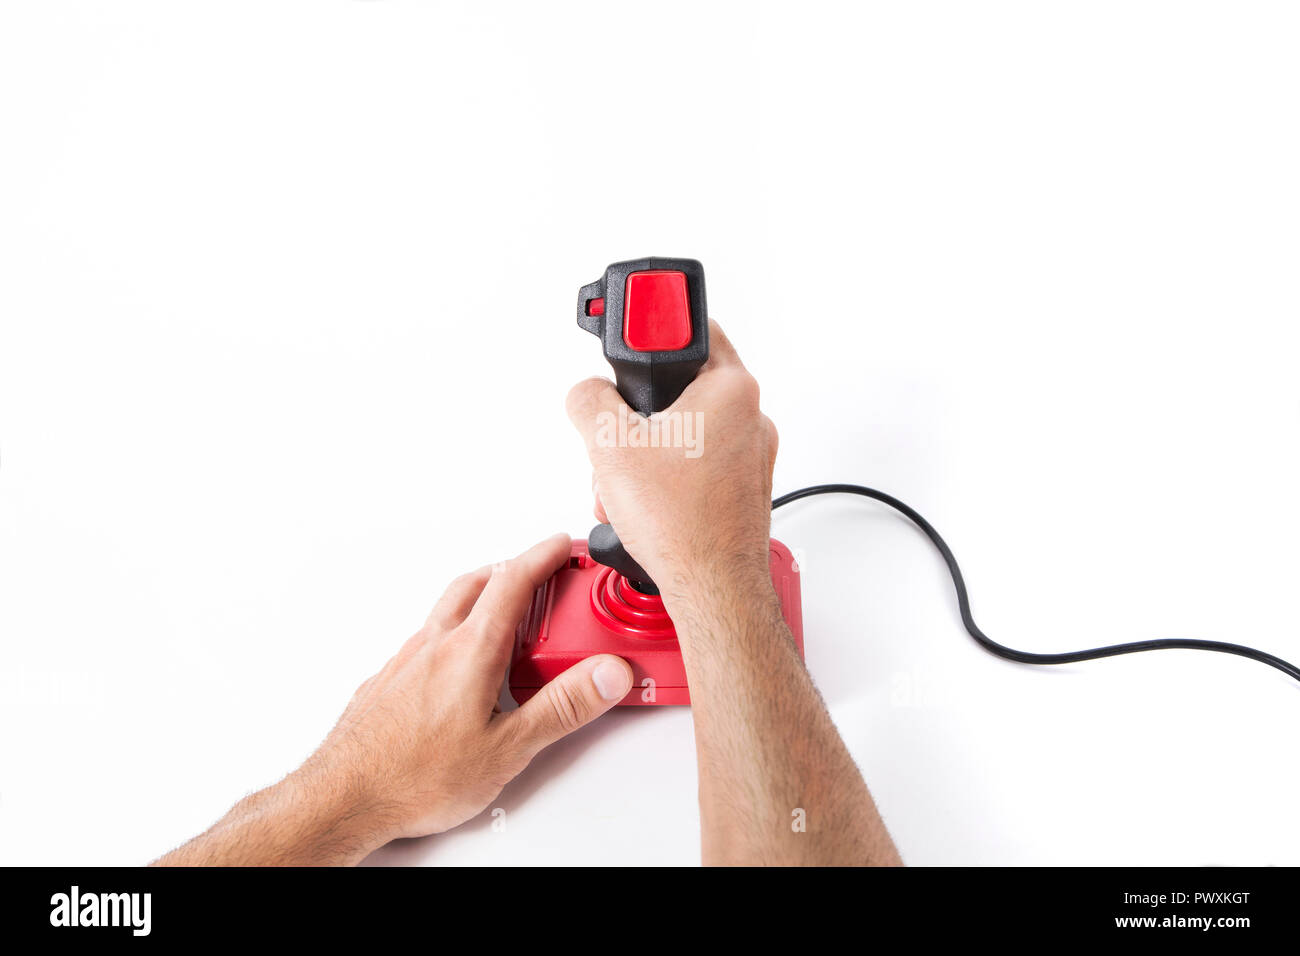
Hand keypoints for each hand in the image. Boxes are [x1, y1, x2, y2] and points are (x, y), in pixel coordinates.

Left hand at [154, 533, 632, 865]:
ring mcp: (407, 661)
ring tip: (509, 620)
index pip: (514, 581)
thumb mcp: (508, 748)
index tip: (564, 546)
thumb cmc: (413, 776)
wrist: (344, 797)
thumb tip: (606, 673)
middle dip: (513, 569)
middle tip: (541, 575)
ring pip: (448, 609)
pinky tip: (461, 667)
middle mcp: (435, 644)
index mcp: (471, 650)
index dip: (544, 556)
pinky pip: (427, 639)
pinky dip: (454, 633)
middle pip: (477, 583)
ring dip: (481, 598)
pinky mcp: (388, 682)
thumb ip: (563, 707)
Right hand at [566, 320, 778, 606]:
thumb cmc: (682, 523)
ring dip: (646, 456)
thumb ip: (589, 399)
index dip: (653, 337)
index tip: (635, 347)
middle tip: (620, 440)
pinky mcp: (743, 491)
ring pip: (685, 436)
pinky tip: (646, 507)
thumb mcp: (609, 445)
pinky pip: (696, 469)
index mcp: (732, 388)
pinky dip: (666, 482)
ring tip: (630, 486)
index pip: (693, 329)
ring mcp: (752, 458)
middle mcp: (752, 418)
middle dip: (638, 418)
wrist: (712, 588)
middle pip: (680, 391)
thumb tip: (587, 392)